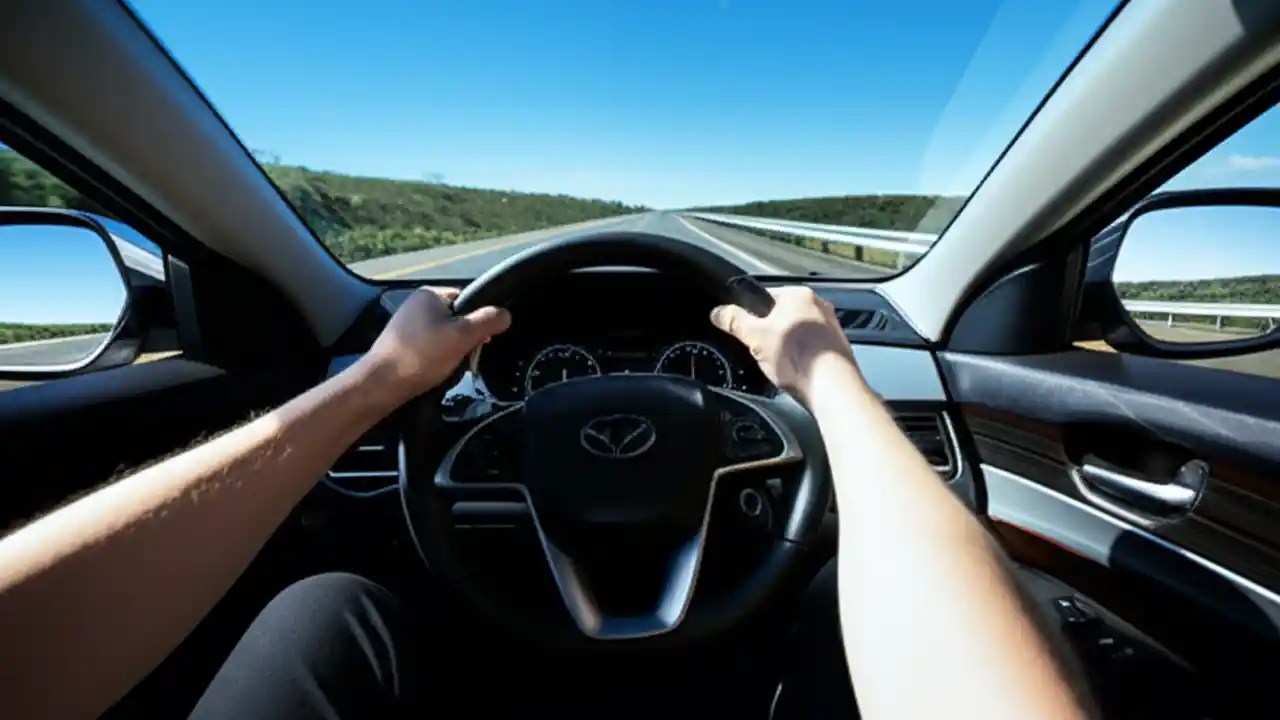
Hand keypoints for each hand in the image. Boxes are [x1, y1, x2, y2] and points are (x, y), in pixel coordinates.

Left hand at [362, 286, 510, 400]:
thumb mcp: (462, 336)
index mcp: (430, 294)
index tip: (484, 340)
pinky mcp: (400, 342)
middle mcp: (416, 303)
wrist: (381, 383)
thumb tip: (506, 314)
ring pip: (444, 334)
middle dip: (466, 338)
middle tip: (468, 356)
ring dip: (452, 350)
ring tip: (451, 366)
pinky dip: (437, 357)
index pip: (467, 300)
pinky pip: (429, 346)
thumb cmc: (423, 355)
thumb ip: (487, 321)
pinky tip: (436, 370)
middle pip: (456, 318)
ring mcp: (406, 323)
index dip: (479, 319)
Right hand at [711, 286, 857, 403]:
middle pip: (784, 315)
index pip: (766, 297)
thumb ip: (734, 321)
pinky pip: (813, 347)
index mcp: (798, 294)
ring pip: (799, 332)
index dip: (752, 315)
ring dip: (788, 344)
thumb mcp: (754, 337)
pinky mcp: (839, 346)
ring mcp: (832, 325)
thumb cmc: (793, 355)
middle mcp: (819, 304)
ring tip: (781, 363)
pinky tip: (797, 370)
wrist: (831, 385)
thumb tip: (716, 312)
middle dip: (772, 331)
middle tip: (762, 350)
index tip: (747, 333)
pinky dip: (803, 356)